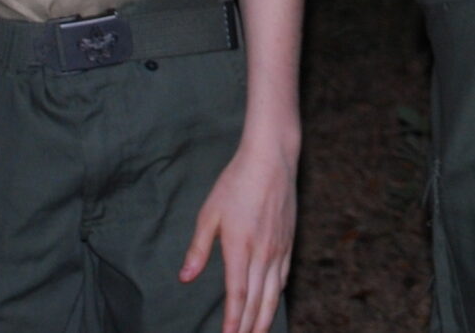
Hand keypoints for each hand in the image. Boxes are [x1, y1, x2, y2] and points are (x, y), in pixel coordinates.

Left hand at [180, 134, 297, 332]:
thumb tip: (186, 276)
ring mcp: (279, 248)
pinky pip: (284, 277)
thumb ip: (198, 248)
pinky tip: (271, 304)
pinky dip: (277, 296)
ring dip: (264, 318)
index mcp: (240, 247)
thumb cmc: (237, 182)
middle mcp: (263, 252)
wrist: (272, 158)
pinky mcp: (289, 241)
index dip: (232, 320)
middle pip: (258, 301)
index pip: (237, 294)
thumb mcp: (209, 213)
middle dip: (249, 327)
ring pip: (273, 294)